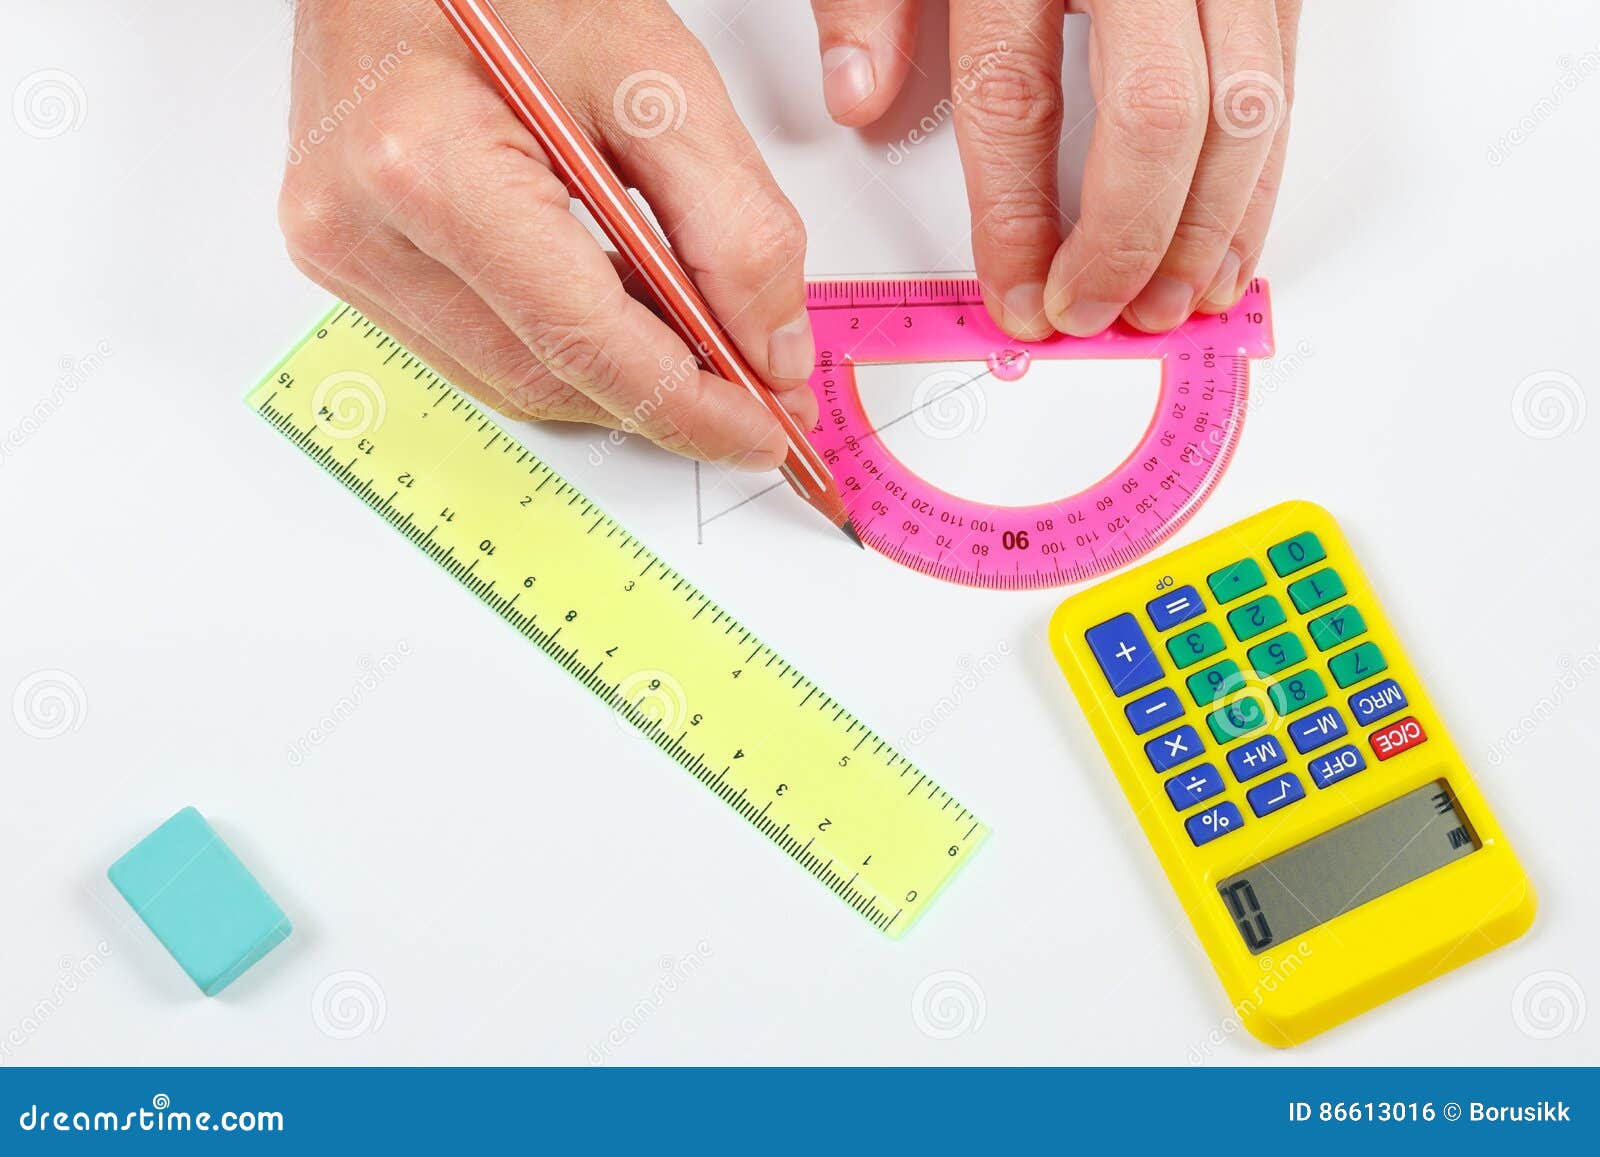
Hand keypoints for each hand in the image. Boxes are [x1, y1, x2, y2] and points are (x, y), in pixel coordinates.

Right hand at [280, 0, 816, 469]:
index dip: (690, 407)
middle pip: (549, 378)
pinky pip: (475, 351)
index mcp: (428, 168)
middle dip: (665, 401)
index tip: (766, 431)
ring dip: (616, 382)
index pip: (585, 343)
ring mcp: (341, 251)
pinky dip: (562, 352)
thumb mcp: (655, 75)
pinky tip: (619, 316)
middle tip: (756, 396)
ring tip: (695, 345)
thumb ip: (732, 220)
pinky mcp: (345, 259)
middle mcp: (360, 227)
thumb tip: (770, 349)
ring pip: (512, 382)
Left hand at [810, 0, 1299, 336]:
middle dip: (1132, 242)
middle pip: (1156, 120)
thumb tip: (856, 96)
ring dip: (1212, 229)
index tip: (1019, 297)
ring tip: (1173, 303)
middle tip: (1097, 312)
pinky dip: (1262, 178)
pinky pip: (1285, 83)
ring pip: (1245, 111)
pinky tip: (1232, 240)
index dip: (1018, 221)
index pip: (1018, 101)